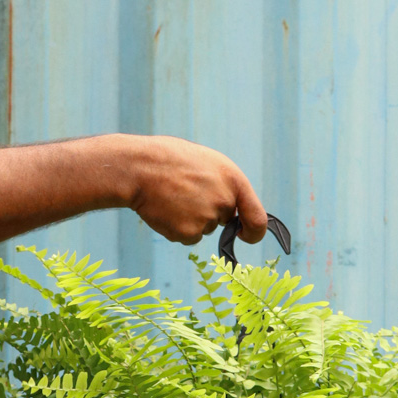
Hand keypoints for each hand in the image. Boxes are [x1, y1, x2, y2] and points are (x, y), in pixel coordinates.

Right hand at [115, 135, 268, 246]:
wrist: (139, 168)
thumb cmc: (170, 160)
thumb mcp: (207, 163)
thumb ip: (224, 185)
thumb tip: (231, 207)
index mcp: (234, 180)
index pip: (258, 218)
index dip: (253, 231)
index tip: (245, 234)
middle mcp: (225, 202)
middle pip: (224, 220)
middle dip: (210, 212)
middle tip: (186, 193)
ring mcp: (207, 219)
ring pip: (204, 228)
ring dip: (191, 218)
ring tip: (173, 195)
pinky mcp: (188, 233)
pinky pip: (188, 237)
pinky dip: (177, 228)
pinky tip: (166, 209)